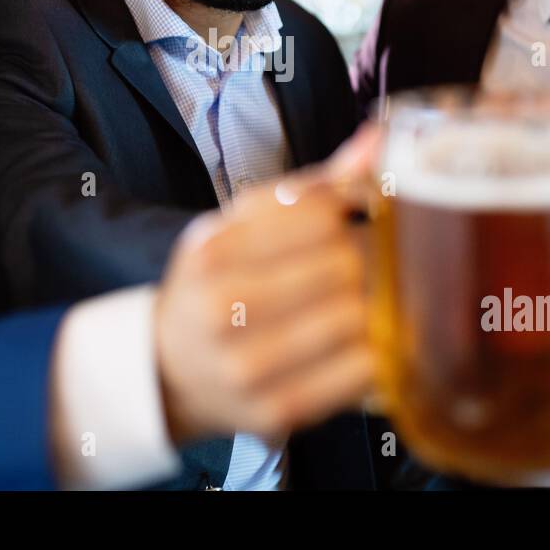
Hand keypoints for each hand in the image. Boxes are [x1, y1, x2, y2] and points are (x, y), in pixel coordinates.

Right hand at [153, 127, 379, 443]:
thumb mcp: (244, 225)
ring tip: (374, 299)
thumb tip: (379, 139)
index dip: (356, 211)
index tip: (361, 216)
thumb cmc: (217, 287)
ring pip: (357, 319)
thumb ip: (313, 186)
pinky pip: (359, 373)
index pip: (319, 215)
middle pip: (343, 266)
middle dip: (372, 260)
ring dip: (381, 306)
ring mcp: (248, 365)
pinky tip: (370, 342)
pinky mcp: (276, 410)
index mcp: (212, 251)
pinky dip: (378, 352)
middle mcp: (223, 307)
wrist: (168, 372)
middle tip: (375, 261)